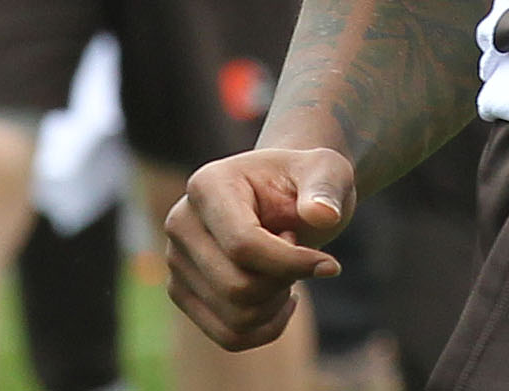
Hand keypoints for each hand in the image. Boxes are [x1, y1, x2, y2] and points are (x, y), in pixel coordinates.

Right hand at [164, 147, 353, 351]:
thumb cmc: (308, 180)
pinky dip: (266, 328)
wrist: (287, 193)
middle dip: (285, 282)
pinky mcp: (183, 292)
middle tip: (302, 256)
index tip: (331, 265)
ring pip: (234, 318)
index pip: (243, 245)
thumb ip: (326, 188)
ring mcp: (176, 261)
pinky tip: (283, 298)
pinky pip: (228, 336)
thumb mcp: (327, 171)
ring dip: (277, 305)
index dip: (291, 263)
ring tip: (289, 271)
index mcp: (208, 185)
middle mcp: (181, 223)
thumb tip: (322, 215)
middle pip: (236, 287)